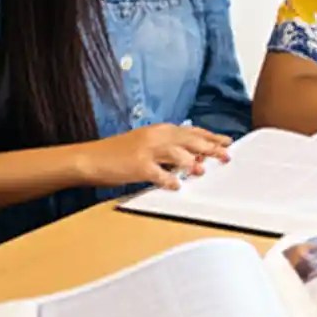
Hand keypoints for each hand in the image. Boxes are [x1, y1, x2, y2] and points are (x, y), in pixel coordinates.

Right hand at [76, 124, 231, 189]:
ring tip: (202, 171)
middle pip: (190, 140)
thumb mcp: (147, 143)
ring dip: (192, 162)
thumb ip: (170, 148)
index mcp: (160, 130)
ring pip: (177, 153)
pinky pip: (158, 174)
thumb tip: (196, 158)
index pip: (192, 131)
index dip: (211, 137)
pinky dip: (169, 180)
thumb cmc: (119, 154)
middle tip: (226, 155)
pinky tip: (176, 186)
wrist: (89, 158)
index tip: (227, 142)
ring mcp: (146, 150)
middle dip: (210, 148)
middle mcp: (156, 136)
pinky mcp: (137, 165)